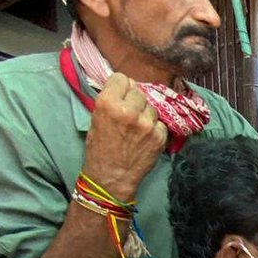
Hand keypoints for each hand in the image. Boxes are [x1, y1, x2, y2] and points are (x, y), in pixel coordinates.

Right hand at [81, 74, 167, 201]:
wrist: (111, 178)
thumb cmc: (99, 150)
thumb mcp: (96, 118)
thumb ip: (111, 101)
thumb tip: (126, 87)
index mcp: (108, 103)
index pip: (121, 78)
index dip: (121, 87)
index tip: (121, 94)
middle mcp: (129, 110)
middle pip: (138, 91)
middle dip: (134, 100)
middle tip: (129, 113)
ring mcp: (147, 124)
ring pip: (151, 106)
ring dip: (146, 113)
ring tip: (137, 127)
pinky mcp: (159, 136)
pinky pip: (160, 123)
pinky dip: (155, 128)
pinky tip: (145, 137)